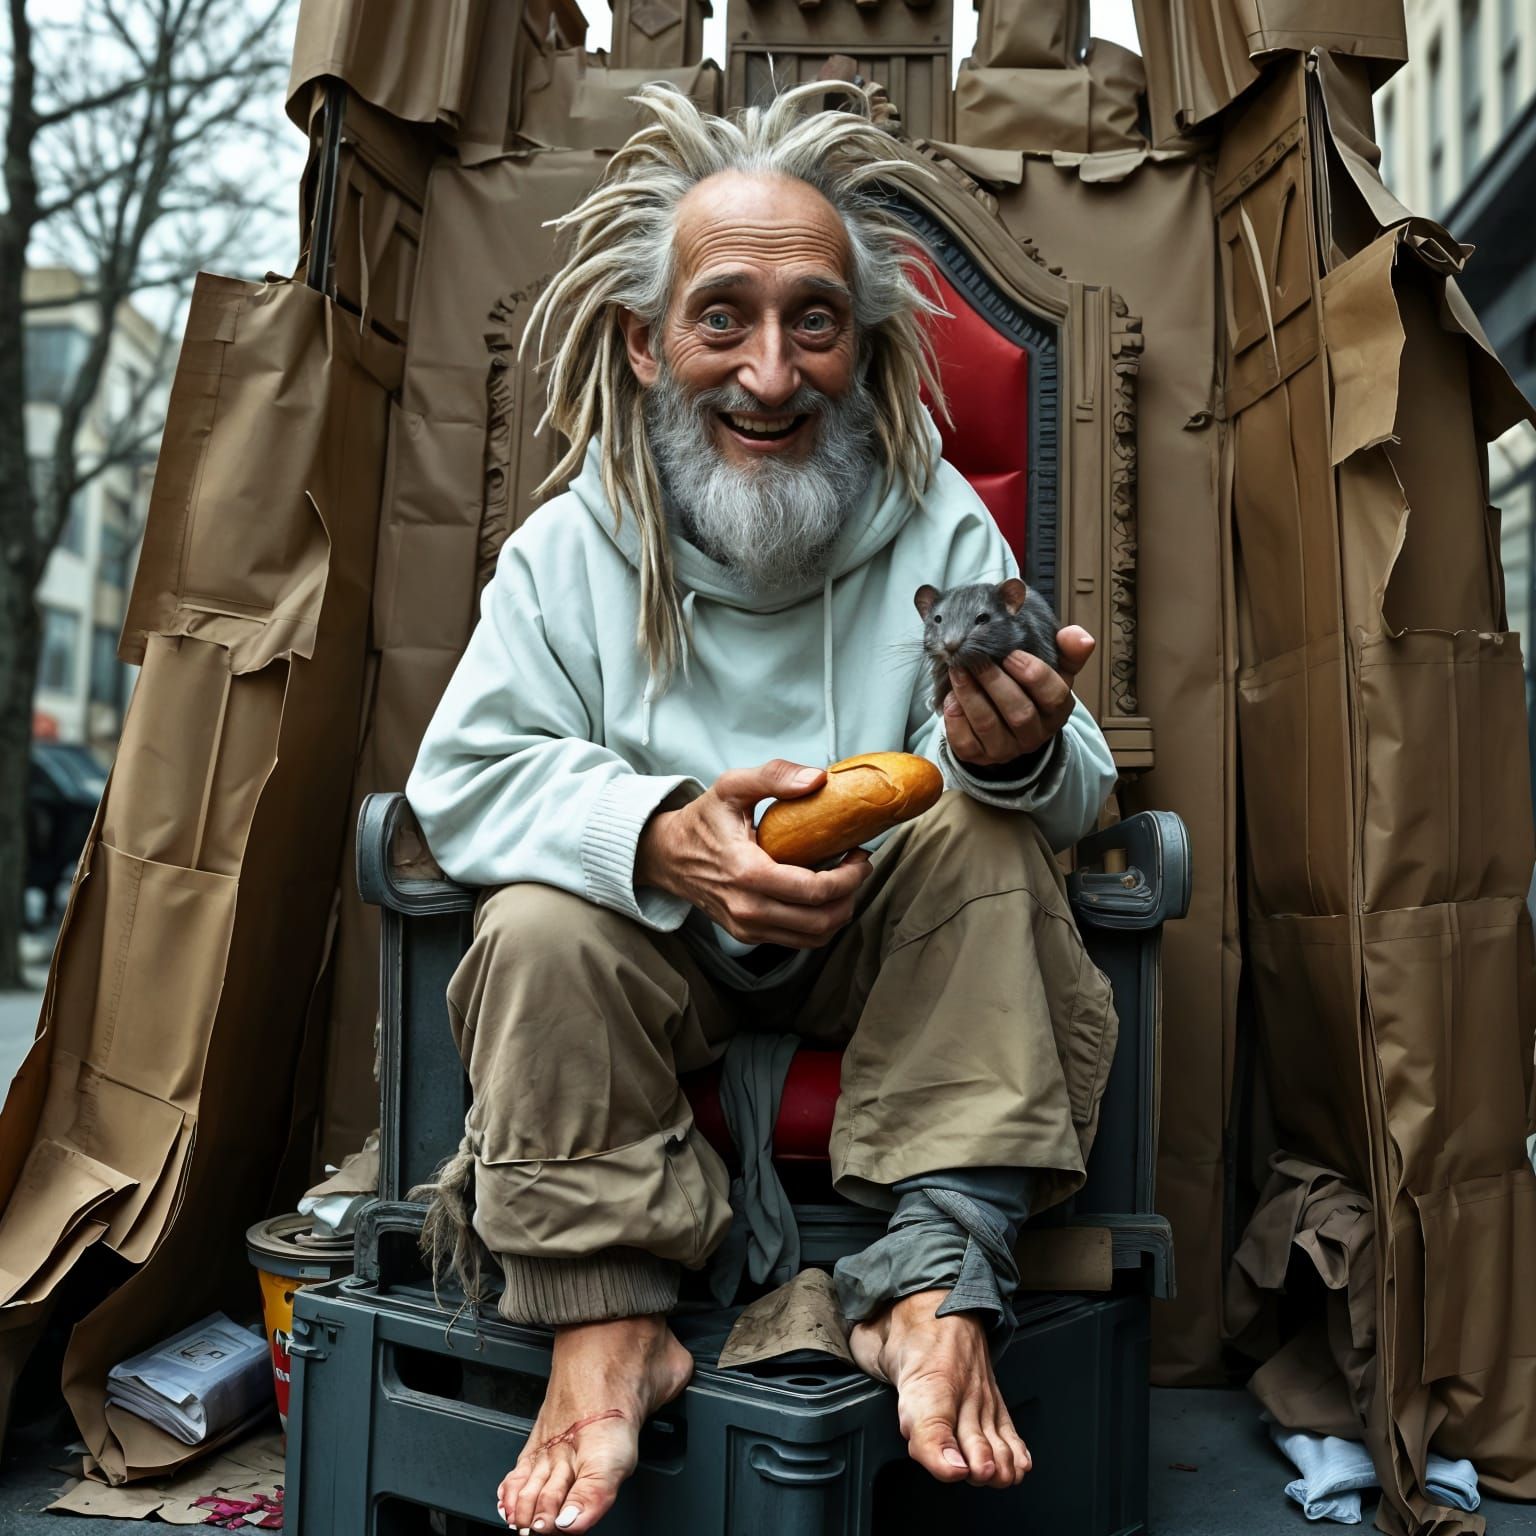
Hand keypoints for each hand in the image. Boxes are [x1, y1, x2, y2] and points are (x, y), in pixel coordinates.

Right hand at [636, 758, 872, 948]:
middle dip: (850, 895)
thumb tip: (818, 779)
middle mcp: (748, 909)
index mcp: (747, 873)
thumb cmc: (702, 820)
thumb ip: (773, 776)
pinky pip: (797, 940)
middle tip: (858, 867)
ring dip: (839, 912)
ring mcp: (747, 928)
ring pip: (813, 937)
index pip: (814, 891)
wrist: (667, 856)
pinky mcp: (748, 936)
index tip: (860, 855)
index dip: (849, 877)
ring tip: (845, 882)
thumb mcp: (731, 786)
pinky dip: (819, 922)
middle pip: (821, 920)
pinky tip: (821, 895)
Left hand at [944, 626, 1094, 767]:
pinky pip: (965, 743)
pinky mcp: (978, 756)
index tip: (1011, 654)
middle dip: (994, 682)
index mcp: (1057, 711)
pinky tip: (950, 698)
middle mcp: (1034, 735)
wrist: (1006, 726)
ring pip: (988, 725)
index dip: (1034, 675)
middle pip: (1019, 713)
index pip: (1055, 697)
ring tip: (957, 670)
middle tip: (975, 657)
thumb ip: (1068, 650)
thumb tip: (1083, 638)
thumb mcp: (1054, 669)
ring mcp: (1005, 749)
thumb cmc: (1030, 689)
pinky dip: (955, 719)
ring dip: (970, 695)